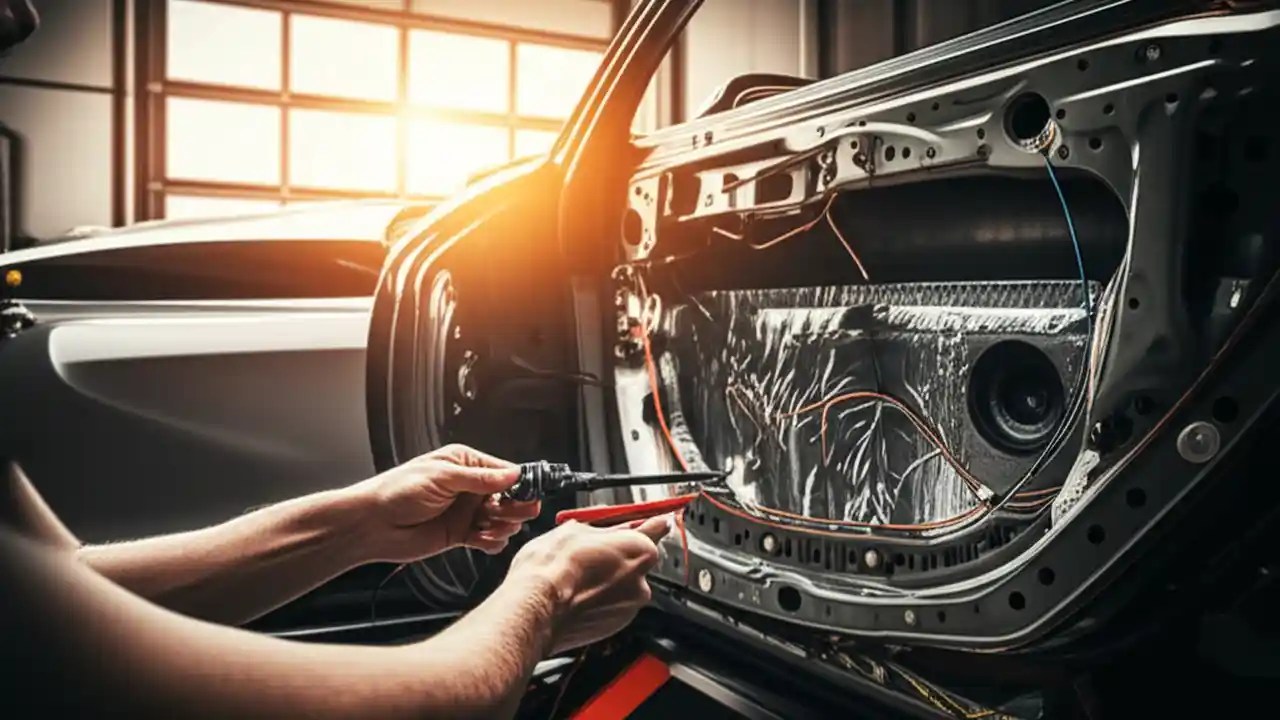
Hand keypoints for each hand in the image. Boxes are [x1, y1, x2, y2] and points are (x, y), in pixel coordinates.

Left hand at [351, 444, 539, 562]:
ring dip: (504, 525)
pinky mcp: (460, 534)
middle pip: (509, 497)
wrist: (372, 525)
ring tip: (494, 528)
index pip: (504, 472)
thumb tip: (512, 475)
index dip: (520, 484)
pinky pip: (488, 539)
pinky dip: (492, 542)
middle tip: (515, 514)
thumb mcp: (442, 477)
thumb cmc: (396, 492)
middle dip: (516, 506)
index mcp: (465, 464)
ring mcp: (466, 511)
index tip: (530, 494)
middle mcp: (469, 487)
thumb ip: (479, 478)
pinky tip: (484, 540)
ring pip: (502, 519)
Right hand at [507, 515, 670, 652]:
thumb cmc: (551, 569)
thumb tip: (615, 524)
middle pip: (637, 560)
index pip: (656, 529)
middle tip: (593, 549)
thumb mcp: (576, 529)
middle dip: (619, 553)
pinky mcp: (613, 626)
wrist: (533, 609)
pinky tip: (577, 592)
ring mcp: (628, 608)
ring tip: (578, 574)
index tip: (655, 519)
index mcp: (639, 550)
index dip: (650, 523)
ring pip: (623, 585)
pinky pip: (612, 605)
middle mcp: (641, 582)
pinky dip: (600, 599)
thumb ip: (605, 528)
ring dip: (608, 578)